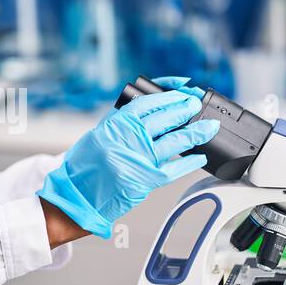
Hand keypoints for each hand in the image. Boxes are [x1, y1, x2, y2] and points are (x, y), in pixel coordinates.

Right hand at [37, 81, 220, 238]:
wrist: (75, 196)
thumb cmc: (83, 168)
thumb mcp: (98, 136)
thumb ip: (121, 124)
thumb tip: (148, 112)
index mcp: (115, 125)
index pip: (148, 102)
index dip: (169, 92)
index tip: (183, 88)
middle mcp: (127, 139)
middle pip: (165, 118)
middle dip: (186, 109)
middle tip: (197, 104)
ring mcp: (138, 159)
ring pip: (175, 141)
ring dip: (196, 132)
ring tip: (209, 127)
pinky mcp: (145, 180)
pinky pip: (174, 169)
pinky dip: (189, 162)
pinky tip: (199, 156)